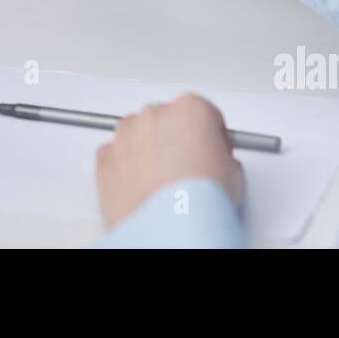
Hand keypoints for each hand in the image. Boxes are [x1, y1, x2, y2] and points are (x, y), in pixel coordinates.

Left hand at [95, 94, 244, 228]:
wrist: (168, 228)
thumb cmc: (198, 201)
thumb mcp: (233, 175)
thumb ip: (222, 157)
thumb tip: (216, 166)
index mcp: (191, 109)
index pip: (205, 115)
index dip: (212, 138)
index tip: (213, 153)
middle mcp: (155, 115)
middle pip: (168, 121)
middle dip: (176, 141)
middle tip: (188, 171)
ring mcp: (126, 134)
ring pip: (137, 133)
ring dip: (148, 150)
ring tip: (162, 183)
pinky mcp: (104, 158)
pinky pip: (115, 156)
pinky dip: (124, 168)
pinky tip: (140, 188)